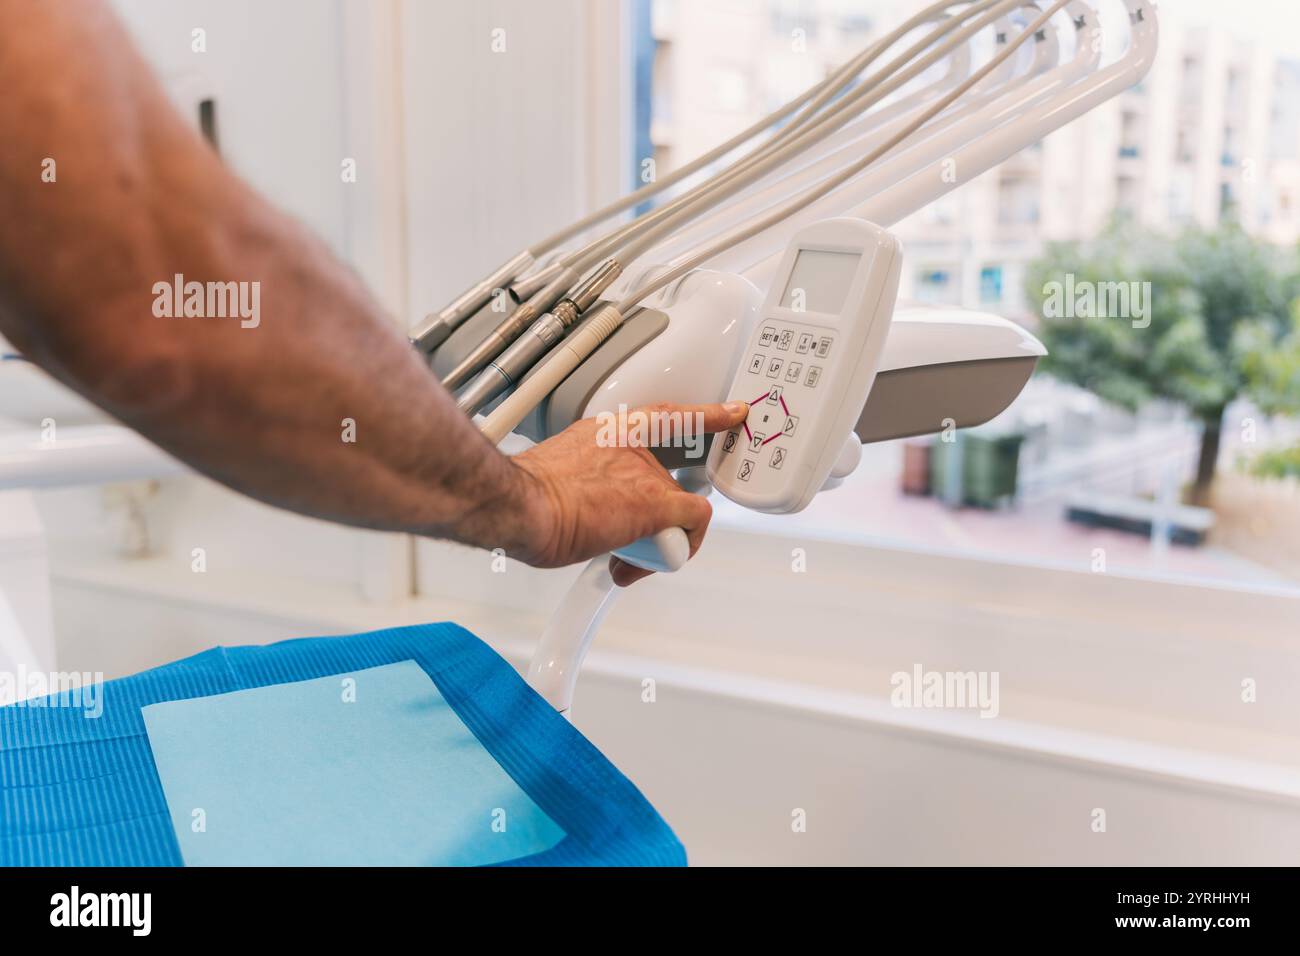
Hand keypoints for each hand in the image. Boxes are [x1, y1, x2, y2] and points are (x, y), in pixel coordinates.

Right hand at [511, 401, 748, 585]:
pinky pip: (694, 519)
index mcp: (604, 432)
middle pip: (663, 483)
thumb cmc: (524, 497)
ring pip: (675, 509)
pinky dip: (687, 543)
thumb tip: (567, 506)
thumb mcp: (552, 475)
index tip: (731, 412)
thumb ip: (572, 482)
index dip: (702, 416)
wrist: (520, 506)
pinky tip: (663, 561)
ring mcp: (646, 474)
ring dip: (654, 541)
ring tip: (621, 558)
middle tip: (624, 541)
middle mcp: (630, 446)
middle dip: (649, 518)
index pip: (663, 416)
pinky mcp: (656, 504)